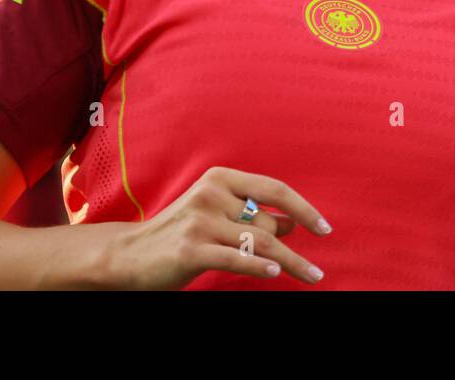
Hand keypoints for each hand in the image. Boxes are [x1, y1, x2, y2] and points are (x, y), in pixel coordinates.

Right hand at [111, 166, 330, 288]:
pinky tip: (275, 273)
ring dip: (289, 262)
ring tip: (310, 276)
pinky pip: (236, 257)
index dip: (304, 207)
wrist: (128, 254)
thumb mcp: (216, 213)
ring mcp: (200, 221)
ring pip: (259, 241)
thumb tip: (295, 223)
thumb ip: (252, 214)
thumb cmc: (180, 233)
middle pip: (268, 222)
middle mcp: (211, 194)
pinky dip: (260, 266)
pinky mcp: (191, 249)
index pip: (274, 188)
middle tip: (314, 270)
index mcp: (220, 178)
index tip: (326, 228)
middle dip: (294, 248)